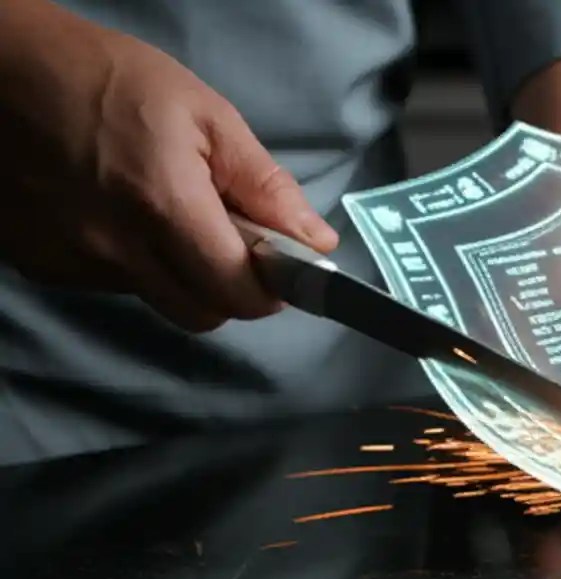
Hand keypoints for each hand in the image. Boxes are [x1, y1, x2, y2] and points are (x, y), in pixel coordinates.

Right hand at [0, 1, 336, 330]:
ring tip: (164, 213)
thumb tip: (317, 242)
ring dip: (178, 274)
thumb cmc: (112, 79)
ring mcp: (70, 261)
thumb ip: (265, 186)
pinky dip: (131, 263)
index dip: (269, 289)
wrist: (3, 69)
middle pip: (201, 314)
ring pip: (156, 300)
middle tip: (230, 243)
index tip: (279, 267)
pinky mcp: (40, 265)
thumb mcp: (206, 116)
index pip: (235, 293)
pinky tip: (118, 214)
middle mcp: (113, 247)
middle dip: (228, 289)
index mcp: (162, 205)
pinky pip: (111, 286)